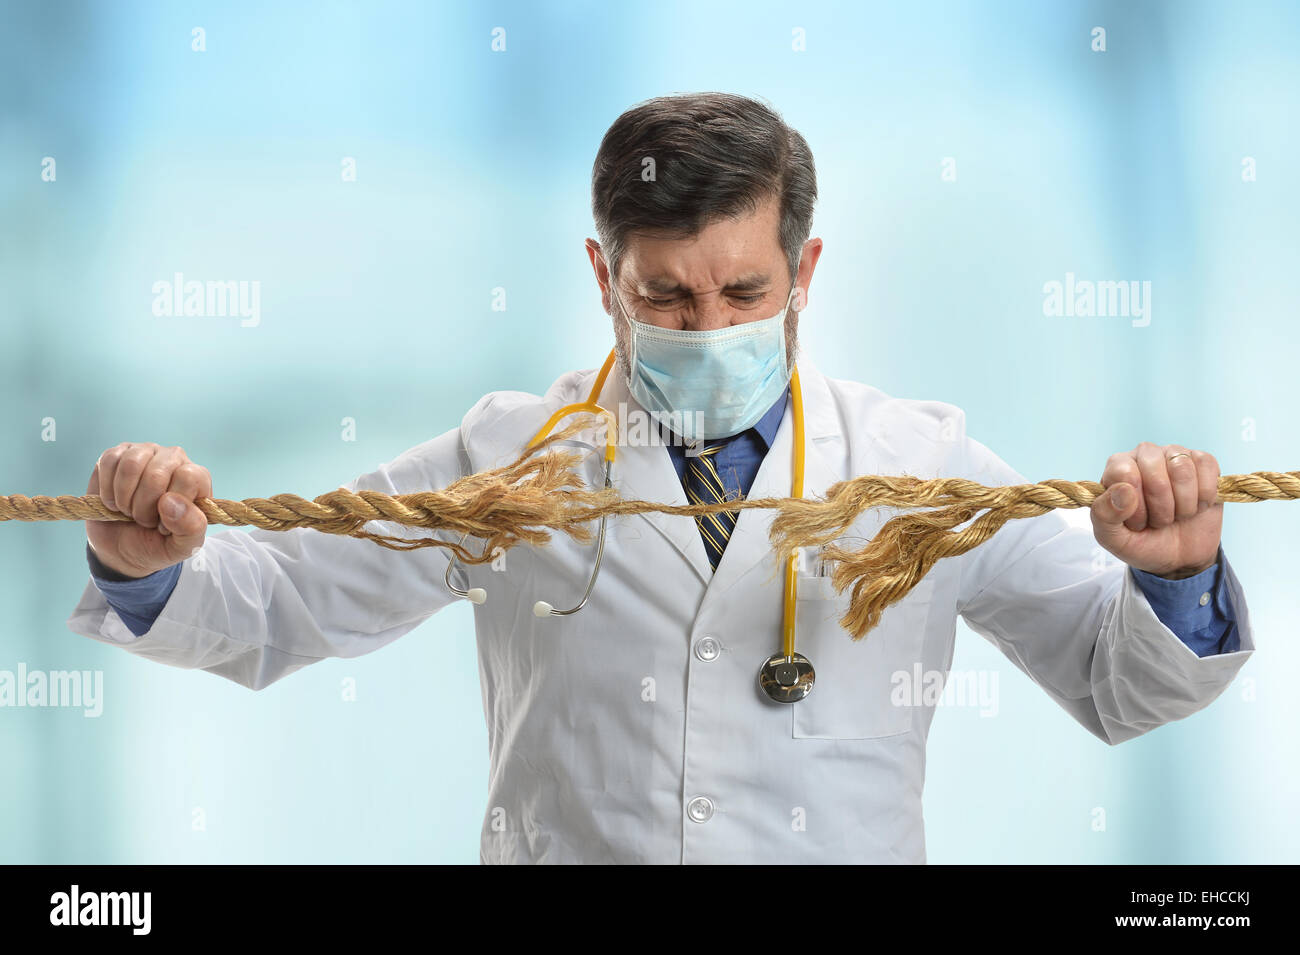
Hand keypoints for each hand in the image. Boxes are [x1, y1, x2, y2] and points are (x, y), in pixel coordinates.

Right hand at [85, 443, 211, 578]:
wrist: (121, 546)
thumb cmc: (157, 543)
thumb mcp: (182, 546)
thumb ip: (190, 528)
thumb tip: (171, 502)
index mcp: (197, 478)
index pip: (188, 477)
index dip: (172, 507)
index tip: (164, 525)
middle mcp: (175, 459)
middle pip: (156, 474)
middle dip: (143, 507)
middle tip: (143, 520)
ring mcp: (147, 452)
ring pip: (131, 465)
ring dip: (124, 498)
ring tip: (128, 510)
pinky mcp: (119, 453)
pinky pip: (110, 461)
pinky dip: (107, 490)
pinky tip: (113, 501)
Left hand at [1090, 443, 1222, 578]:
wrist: (1178, 557)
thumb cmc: (1140, 541)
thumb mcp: (1112, 538)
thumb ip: (1105, 514)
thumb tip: (1123, 491)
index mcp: (1117, 468)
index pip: (1124, 472)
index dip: (1135, 504)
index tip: (1138, 522)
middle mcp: (1144, 455)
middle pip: (1154, 470)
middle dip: (1161, 506)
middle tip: (1159, 521)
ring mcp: (1174, 455)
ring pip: (1182, 469)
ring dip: (1183, 504)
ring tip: (1177, 514)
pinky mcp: (1202, 461)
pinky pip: (1207, 467)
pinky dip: (1204, 496)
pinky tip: (1196, 506)